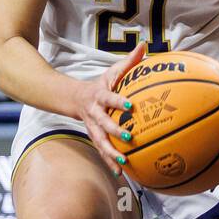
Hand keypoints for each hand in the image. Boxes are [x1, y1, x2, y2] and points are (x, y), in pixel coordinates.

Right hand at [70, 42, 146, 177]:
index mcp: (100, 96)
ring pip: (100, 141)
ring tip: (124, 163)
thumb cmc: (101, 84)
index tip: (131, 106)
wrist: (74, 98)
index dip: (119, 101)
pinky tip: (121, 174)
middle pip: (102, 124)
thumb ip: (130, 61)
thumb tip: (145, 44)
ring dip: (110, 153)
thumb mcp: (113, 71)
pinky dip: (110, 162)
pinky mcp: (94, 137)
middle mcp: (94, 113)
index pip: (110, 98)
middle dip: (114, 131)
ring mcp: (92, 127)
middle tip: (129, 138)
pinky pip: (102, 151)